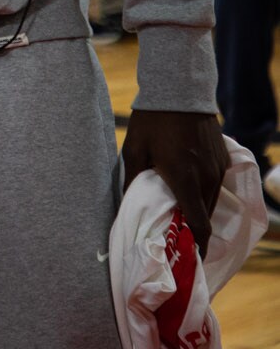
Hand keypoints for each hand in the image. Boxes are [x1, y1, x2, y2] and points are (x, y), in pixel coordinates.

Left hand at [121, 108, 229, 257]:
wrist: (179, 88)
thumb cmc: (152, 120)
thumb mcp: (134, 150)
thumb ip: (133, 181)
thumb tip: (125, 207)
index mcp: (185, 179)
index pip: (198, 226)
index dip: (195, 247)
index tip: (187, 260)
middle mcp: (207, 178)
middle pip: (205, 217)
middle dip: (194, 232)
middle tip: (177, 240)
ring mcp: (218, 168)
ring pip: (212, 202)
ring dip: (199, 212)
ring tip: (181, 218)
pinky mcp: (223, 158)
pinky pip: (216, 185)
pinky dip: (205, 194)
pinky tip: (190, 192)